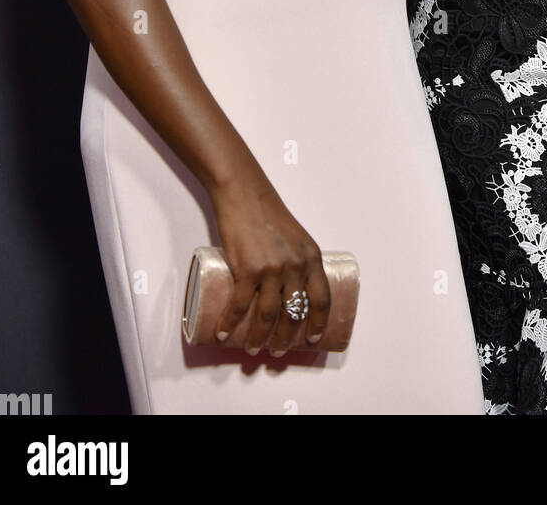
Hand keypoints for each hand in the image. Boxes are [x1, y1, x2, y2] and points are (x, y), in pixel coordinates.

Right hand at [209, 170, 330, 354]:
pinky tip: (223, 333)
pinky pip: (239, 306)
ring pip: (268, 316)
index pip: (322, 298)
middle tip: (278, 351)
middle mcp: (295, 266)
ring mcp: (272, 269)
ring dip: (259, 338)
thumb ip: (295, 261)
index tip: (313, 338)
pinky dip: (229, 323)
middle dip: (286, 338)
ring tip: (253, 349)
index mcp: (311, 257)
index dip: (318, 322)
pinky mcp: (247, 269)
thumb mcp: (294, 237)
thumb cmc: (267, 213)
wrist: (243, 194)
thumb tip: (288, 291)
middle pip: (295, 313)